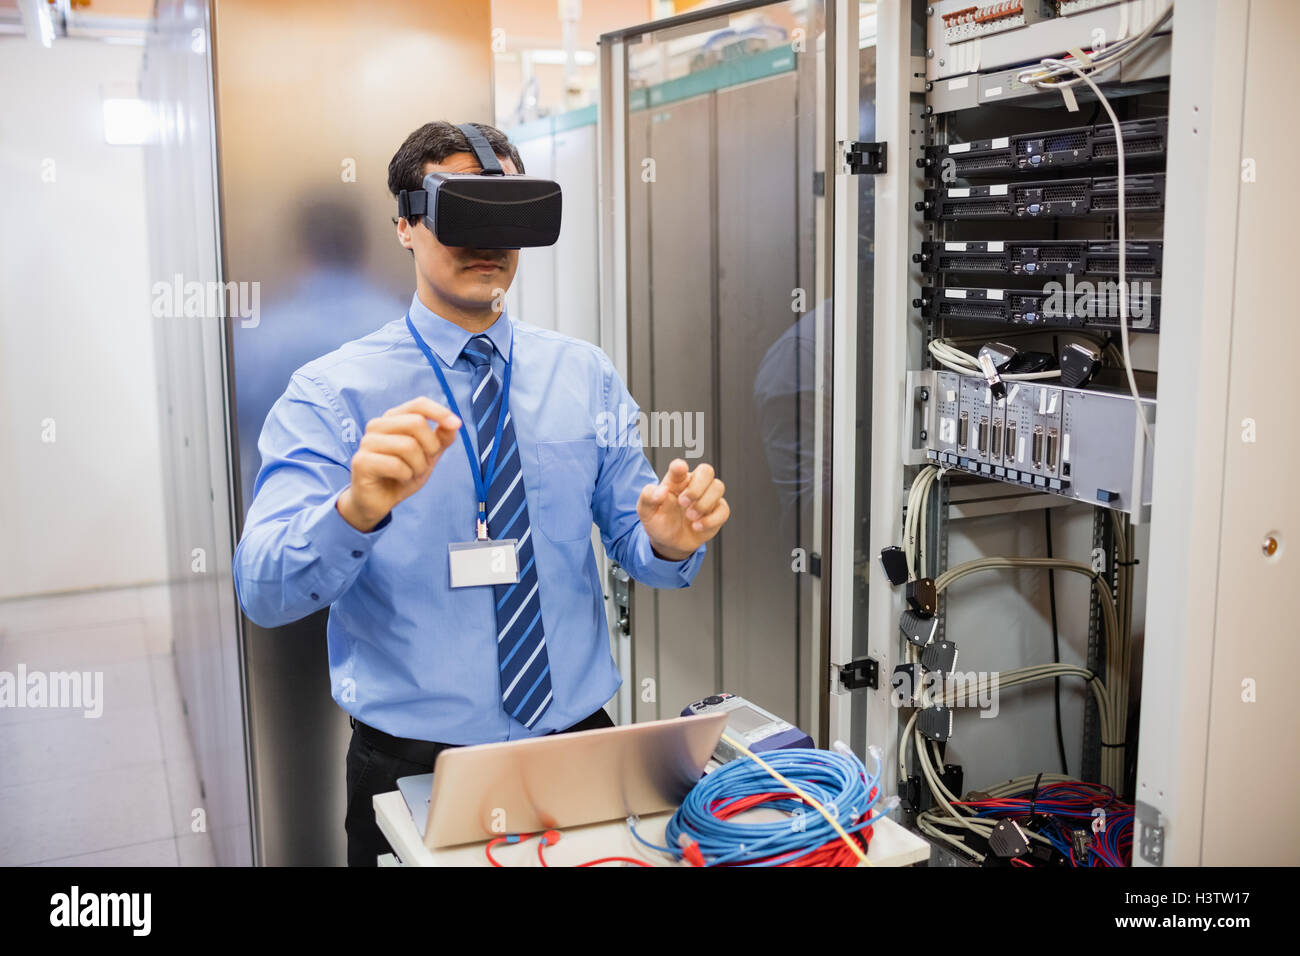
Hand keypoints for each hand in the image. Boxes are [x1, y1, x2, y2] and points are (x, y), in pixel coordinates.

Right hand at [337, 397, 461, 531]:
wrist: (379, 501)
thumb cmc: (402, 474)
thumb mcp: (428, 455)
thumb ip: (442, 438)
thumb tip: (454, 423)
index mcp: (393, 418)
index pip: (418, 404)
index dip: (439, 412)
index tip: (456, 424)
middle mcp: (377, 425)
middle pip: (416, 423)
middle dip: (430, 447)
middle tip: (424, 464)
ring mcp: (367, 442)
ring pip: (408, 445)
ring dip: (419, 465)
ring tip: (411, 473)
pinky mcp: (361, 462)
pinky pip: (396, 465)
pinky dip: (406, 475)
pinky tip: (400, 479)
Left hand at [636, 459, 729, 560]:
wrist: (669, 542)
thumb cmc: (658, 521)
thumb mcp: (645, 511)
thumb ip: (648, 497)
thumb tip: (661, 491)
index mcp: (675, 480)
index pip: (679, 467)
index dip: (680, 466)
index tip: (679, 469)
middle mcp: (693, 485)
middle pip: (706, 471)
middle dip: (696, 488)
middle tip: (683, 503)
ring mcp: (707, 497)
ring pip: (718, 487)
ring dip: (703, 504)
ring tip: (690, 517)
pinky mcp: (717, 512)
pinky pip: (723, 509)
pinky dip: (710, 520)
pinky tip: (697, 526)